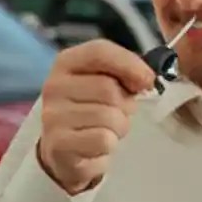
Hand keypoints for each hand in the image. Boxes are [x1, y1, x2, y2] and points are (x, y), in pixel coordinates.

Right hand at [37, 39, 155, 194]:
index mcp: (66, 63)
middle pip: (108, 88)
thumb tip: (145, 79)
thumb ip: (123, 72)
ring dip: (119, 127)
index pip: (99, 51)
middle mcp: (54, 86)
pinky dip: (109, 145)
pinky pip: (103, 140)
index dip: (129, 63)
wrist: (65, 150)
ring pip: (109, 116)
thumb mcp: (104, 83)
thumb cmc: (91, 111)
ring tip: (107, 129)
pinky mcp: (59, 143)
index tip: (147, 80)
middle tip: (119, 113)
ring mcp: (53, 116)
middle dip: (125, 105)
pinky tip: (98, 145)